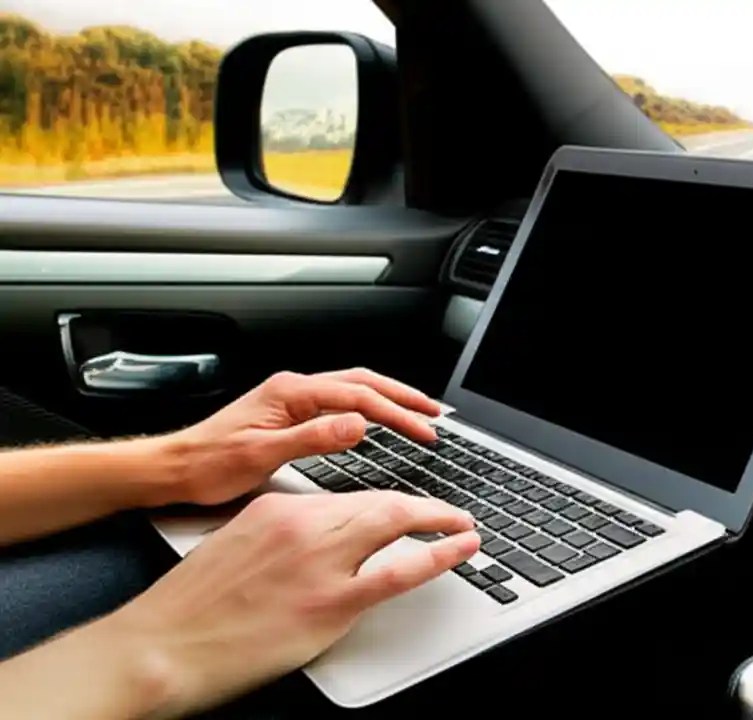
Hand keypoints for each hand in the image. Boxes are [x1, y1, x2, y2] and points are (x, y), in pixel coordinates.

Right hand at [99, 491, 478, 717]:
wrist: (160, 646)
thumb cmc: (190, 608)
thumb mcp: (236, 546)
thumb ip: (281, 536)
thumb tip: (318, 539)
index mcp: (278, 508)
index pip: (348, 495)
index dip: (386, 502)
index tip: (404, 507)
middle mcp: (303, 524)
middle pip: (378, 502)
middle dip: (420, 506)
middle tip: (447, 513)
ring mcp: (319, 562)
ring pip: (394, 523)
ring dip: (437, 521)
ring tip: (462, 526)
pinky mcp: (331, 601)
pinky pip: (400, 569)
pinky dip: (439, 555)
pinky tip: (461, 548)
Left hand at [160, 368, 442, 505]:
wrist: (174, 469)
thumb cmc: (208, 464)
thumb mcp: (263, 454)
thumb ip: (313, 438)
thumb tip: (357, 425)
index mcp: (290, 393)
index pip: (358, 397)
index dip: (396, 412)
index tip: (423, 429)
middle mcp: (292, 389)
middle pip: (362, 383)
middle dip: (402, 396)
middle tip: (434, 413)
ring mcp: (290, 399)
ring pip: (352, 390)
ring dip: (387, 399)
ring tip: (416, 412)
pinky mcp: (288, 413)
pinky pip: (338, 402)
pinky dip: (367, 408)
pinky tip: (376, 420)